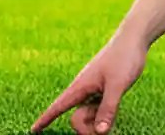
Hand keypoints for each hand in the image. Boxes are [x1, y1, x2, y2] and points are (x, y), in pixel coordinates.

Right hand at [31, 33, 147, 133]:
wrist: (133, 40)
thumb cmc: (123, 58)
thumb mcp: (117, 85)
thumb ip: (108, 109)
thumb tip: (100, 133)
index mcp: (80, 87)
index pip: (58, 107)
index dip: (45, 120)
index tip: (32, 131)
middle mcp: (83, 91)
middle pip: (77, 120)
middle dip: (89, 130)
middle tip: (108, 128)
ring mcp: (93, 92)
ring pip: (90, 118)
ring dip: (100, 122)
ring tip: (115, 105)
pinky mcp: (103, 93)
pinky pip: (99, 112)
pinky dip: (106, 117)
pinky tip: (115, 108)